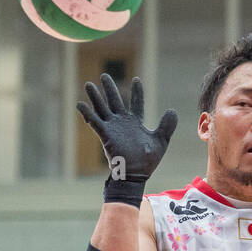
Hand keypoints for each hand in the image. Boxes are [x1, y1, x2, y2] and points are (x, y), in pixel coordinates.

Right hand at [76, 74, 176, 189]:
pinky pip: (94, 122)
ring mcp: (113, 128)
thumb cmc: (147, 162)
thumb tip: (172, 110)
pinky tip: (80, 104)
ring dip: (95, 97)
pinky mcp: (105, 135)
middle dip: (110, 88)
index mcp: (136, 123)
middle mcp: (123, 123)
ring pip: (102, 108)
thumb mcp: (161, 141)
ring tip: (88, 84)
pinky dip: (87, 113)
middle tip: (104, 75)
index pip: (136, 103)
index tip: (137, 80)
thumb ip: (167, 126)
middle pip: (115, 101)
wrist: (135, 175)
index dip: (137, 92)